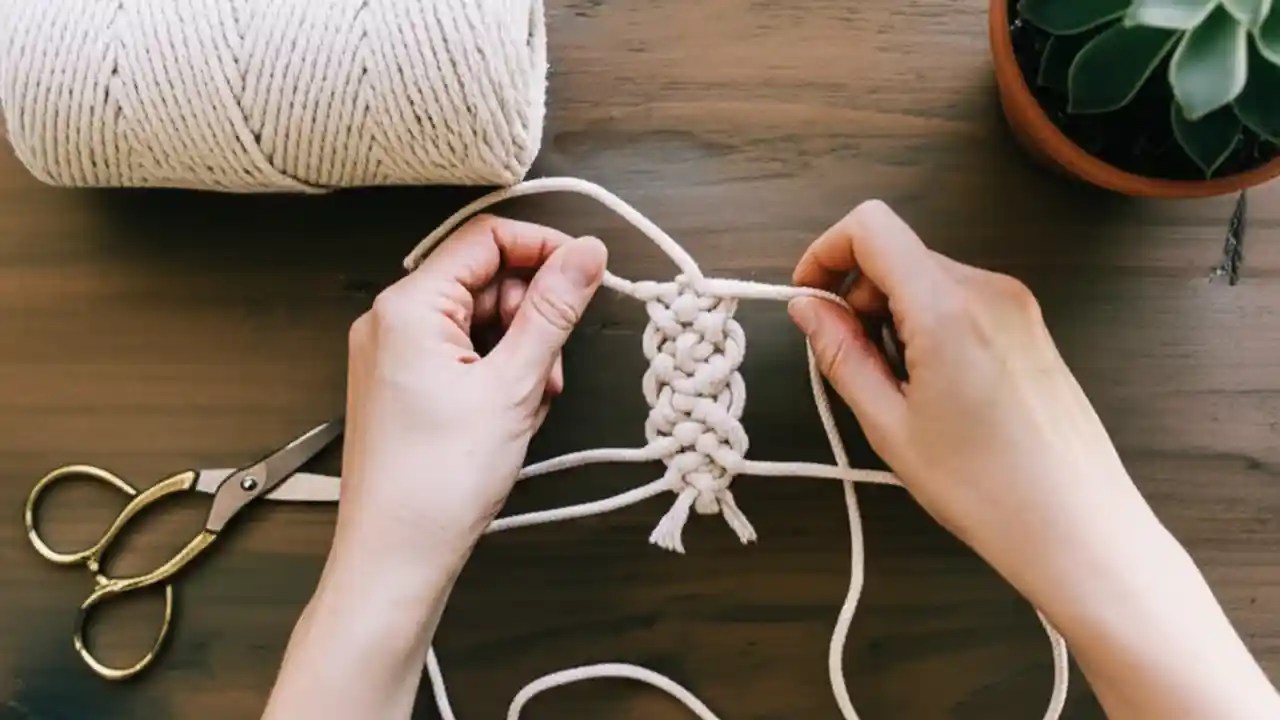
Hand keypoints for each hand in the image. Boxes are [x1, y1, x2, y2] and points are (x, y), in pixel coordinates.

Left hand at [335, 215, 607, 572]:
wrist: (395, 558)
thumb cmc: (438, 481)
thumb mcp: (515, 386)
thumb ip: (554, 311)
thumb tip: (585, 255)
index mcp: (408, 307)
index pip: (487, 239)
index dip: (544, 249)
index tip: (587, 272)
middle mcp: (391, 322)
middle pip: (485, 282)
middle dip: (533, 318)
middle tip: (552, 368)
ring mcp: (394, 356)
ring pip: (480, 323)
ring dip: (520, 353)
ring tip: (530, 404)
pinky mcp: (402, 386)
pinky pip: (463, 355)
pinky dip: (497, 376)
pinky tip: (511, 415)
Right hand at [788, 200, 1139, 589]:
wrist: (1078, 527)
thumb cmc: (989, 488)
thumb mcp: (889, 425)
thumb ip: (841, 355)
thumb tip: (809, 308)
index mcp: (947, 309)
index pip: (871, 227)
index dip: (826, 252)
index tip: (810, 296)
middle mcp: (987, 291)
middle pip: (898, 255)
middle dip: (859, 298)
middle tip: (851, 365)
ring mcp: (1016, 306)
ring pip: (927, 280)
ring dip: (894, 318)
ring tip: (900, 390)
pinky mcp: (1030, 326)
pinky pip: (962, 303)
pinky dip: (929, 328)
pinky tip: (935, 390)